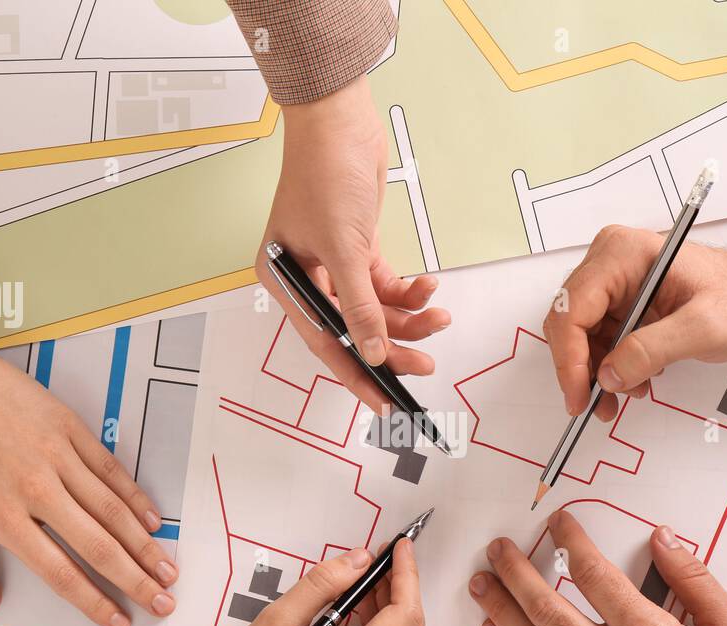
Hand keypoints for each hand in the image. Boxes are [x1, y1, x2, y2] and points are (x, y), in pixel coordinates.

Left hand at [0, 294, 176, 625]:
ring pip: (113, 509)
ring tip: (168, 570)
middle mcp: (36, 488)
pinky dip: (135, 497)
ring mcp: (57, 455)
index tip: (118, 622)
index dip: (94, 601)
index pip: (59, 571)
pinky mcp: (68, 427)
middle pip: (99, 545)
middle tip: (164, 603)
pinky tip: (153, 521)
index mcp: (1, 513)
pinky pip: (111, 469)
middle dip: (136, 580)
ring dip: (146, 545)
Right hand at [155, 541, 424, 625]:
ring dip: (391, 608)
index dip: (407, 574)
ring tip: (367, 575)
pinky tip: (357, 607)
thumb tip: (359, 560)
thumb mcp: (276, 622)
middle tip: (381, 557)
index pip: (404, 614)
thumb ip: (323, 586)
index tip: (400, 544)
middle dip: (402, 588)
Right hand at [257, 75, 449, 411]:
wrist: (341, 122)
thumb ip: (361, 308)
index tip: (384, 403)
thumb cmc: (325, 176)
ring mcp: (334, 265)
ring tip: (439, 318)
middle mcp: (308, 278)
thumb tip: (374, 353)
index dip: (356, 376)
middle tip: (425, 365)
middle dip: (392, 348)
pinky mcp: (358, 250)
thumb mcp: (344, 250)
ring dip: (409, 318)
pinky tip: (427, 286)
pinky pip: (386, 287)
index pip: (325, 344)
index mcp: (287, 282)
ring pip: (376, 310)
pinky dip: (409, 291)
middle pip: (354, 331)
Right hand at [544, 225, 726, 420]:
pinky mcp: (622, 301)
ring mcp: (615, 282)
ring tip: (626, 395)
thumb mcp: (702, 328)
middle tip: (595, 405)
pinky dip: (612, 366)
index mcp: (623, 255)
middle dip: (582, 369)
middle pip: (569, 322)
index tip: (580, 395)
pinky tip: (635, 381)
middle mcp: (610, 262)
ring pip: (581, 336)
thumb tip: (607, 376)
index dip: (569, 358)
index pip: (572, 308)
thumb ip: (651, 350)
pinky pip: (600, 339)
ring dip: (598, 373)